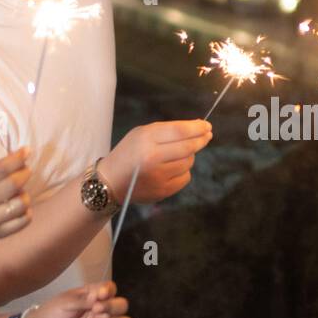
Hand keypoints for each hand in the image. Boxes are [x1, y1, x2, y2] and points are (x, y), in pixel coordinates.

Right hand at [0, 148, 31, 248]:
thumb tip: (19, 159)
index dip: (17, 158)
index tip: (26, 151)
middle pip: (13, 184)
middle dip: (25, 173)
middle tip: (25, 169)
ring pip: (22, 203)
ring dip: (25, 193)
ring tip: (18, 191)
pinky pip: (24, 220)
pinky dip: (26, 210)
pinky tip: (19, 206)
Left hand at [24, 282, 131, 317]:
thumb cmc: (52, 312)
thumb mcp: (65, 302)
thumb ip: (83, 299)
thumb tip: (102, 295)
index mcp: (94, 295)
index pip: (112, 289)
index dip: (110, 293)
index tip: (98, 298)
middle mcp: (102, 310)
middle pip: (122, 306)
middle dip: (113, 309)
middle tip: (95, 313)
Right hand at [97, 120, 212, 204]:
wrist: (110, 182)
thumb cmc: (129, 153)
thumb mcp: (141, 134)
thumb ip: (168, 130)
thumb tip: (199, 127)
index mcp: (146, 139)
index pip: (180, 131)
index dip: (197, 128)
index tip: (207, 126)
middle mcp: (152, 158)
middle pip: (188, 147)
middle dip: (201, 140)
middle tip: (207, 136)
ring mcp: (158, 176)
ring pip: (188, 162)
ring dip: (188, 156)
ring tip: (175, 154)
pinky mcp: (163, 191)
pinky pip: (185, 177)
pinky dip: (182, 171)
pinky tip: (170, 169)